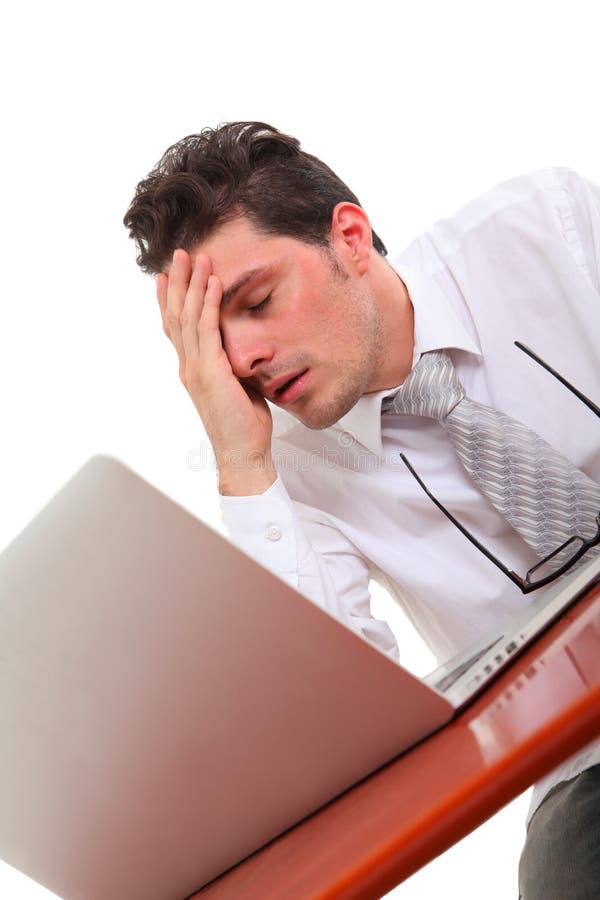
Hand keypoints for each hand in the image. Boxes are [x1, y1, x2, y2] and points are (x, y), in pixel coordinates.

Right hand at [156, 249, 275, 494]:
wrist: (242, 452)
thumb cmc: (243, 424)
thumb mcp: (237, 386)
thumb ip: (232, 364)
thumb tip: (241, 348)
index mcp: (192, 369)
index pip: (176, 328)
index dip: (170, 300)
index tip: (168, 277)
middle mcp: (188, 365)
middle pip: (176, 315)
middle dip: (178, 282)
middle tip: (178, 254)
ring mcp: (196, 368)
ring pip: (188, 317)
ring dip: (192, 284)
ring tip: (196, 257)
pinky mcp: (211, 371)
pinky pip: (208, 329)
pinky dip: (209, 303)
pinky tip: (213, 282)